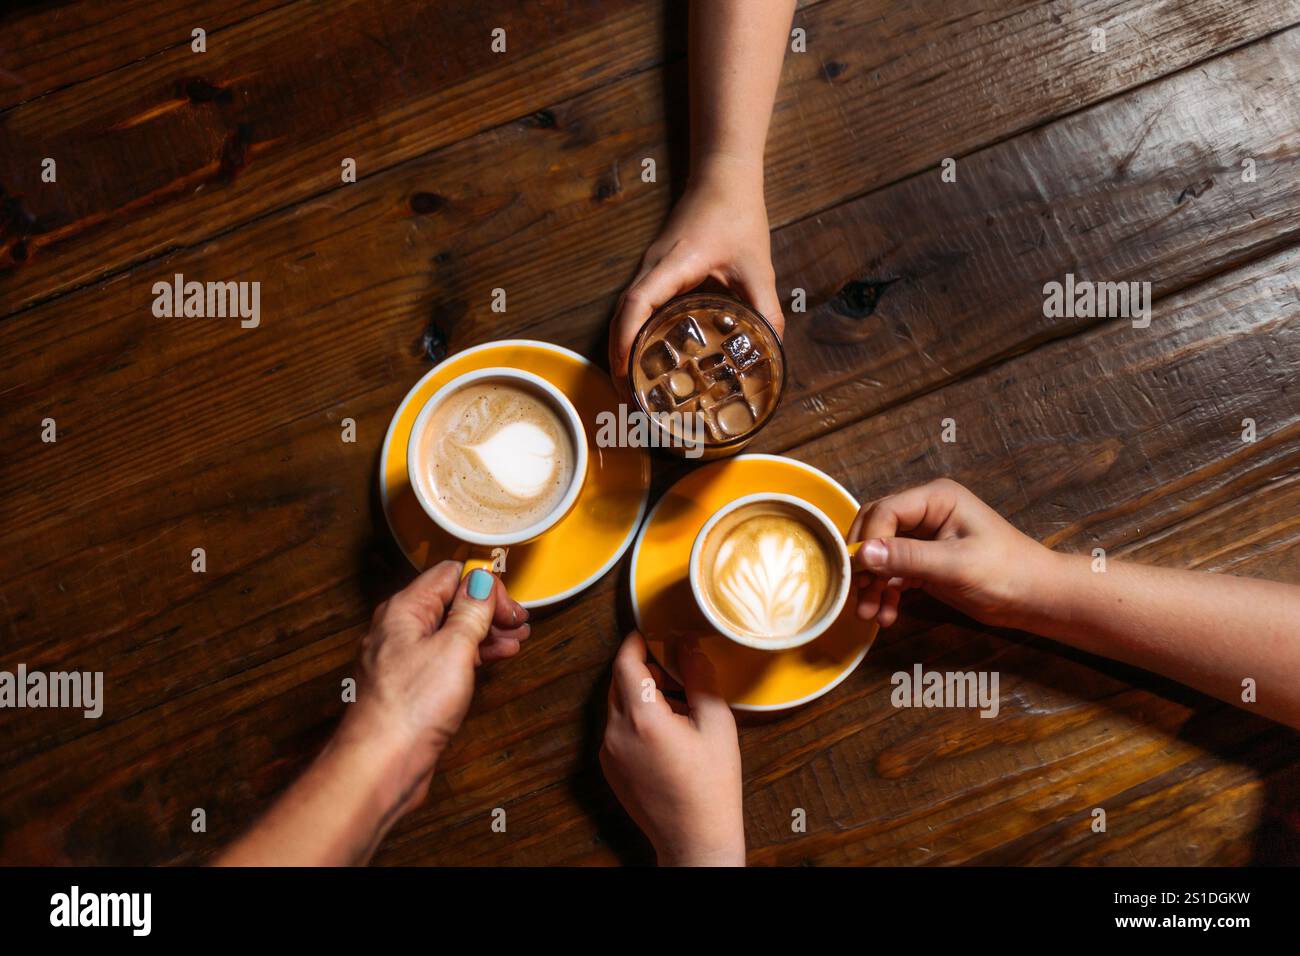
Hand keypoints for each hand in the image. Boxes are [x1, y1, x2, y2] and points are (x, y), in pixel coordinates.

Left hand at [337, 563, 529, 804]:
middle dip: (488, 609)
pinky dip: (472, 654)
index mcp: (404, 610)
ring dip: (485, 632)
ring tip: (515, 639)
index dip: (484, 586)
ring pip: (449, 631)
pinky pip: (445, 658)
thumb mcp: (453, 648)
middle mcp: (399, 629)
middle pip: (450, 602)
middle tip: (519, 622)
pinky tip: (494, 659)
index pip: (449, 575)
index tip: (509, 608)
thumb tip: (482, 580)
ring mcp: (404, 659)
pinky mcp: (411, 686)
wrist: (381, 763)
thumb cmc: (410, 708)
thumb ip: (471, 610)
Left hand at [600, 631, 744, 865]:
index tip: (648, 634)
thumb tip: (688, 646)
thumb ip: (699, 678)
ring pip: (617, 706)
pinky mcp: (609, 768)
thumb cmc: (711, 786)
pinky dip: (635, 719)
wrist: (695, 839)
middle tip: (674, 672)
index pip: (625, 664)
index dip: (635, 643)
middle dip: (642, 670)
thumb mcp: (716, 724)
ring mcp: (609, 753)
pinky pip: (616, 729)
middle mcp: (617, 733)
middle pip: (618, 683)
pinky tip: (666, 733)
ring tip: (677, 707)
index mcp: (643, 719)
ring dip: (640, 695)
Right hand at [610, 158, 783, 376]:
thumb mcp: (757, 267)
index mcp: (673, 264)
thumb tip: (773, 351)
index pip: (636, 303)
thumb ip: (766, 309)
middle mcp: (653, 267)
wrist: (724, 176)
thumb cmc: (737, 214)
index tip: (625, 372)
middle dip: (619, 356)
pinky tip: (647, 353)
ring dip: (623, 345)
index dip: (626, 340)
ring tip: (632, 383)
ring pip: (625, 311)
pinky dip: (634, 331)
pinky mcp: (657, 269)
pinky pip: (637, 304)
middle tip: (628, 394)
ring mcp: (651, 268)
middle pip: (622, 315)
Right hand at [850, 478, 1056, 628]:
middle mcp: (926, 513)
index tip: (861, 573)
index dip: (868, 540)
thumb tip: (862, 554)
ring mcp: (924, 538)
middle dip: (865, 564)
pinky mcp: (925, 562)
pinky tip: (886, 615)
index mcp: (936, 499)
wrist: (1035, 600)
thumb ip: (908, 558)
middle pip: (876, 530)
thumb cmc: (1007, 573)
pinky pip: (893, 573)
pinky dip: (886, 593)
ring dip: (872, 584)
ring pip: (880, 555)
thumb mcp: (955, 565)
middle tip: (857, 594)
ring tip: (869, 614)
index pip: (885, 511)